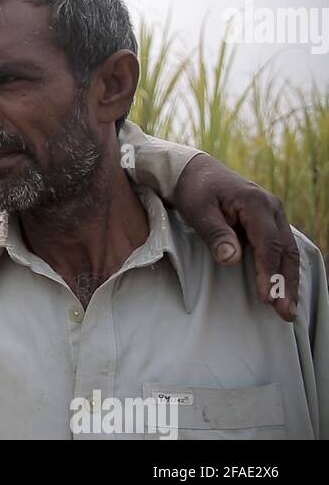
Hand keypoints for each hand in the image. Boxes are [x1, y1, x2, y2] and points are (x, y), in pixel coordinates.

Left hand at [173, 154, 299, 321]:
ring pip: (288, 252)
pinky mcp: (268, 223)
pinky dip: (283, 270)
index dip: (268, 272)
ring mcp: (274, 215)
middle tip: (285, 313)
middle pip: (286, 251)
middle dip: (286, 284)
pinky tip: (282, 290)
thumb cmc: (195, 191)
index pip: (268, 244)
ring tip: (288, 310)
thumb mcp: (198, 210)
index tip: (266, 297)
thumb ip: (215, 234)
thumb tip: (232, 260)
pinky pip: (281, 249)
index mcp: (256, 203)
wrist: (195, 171)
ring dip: (288, 281)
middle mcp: (272, 208)